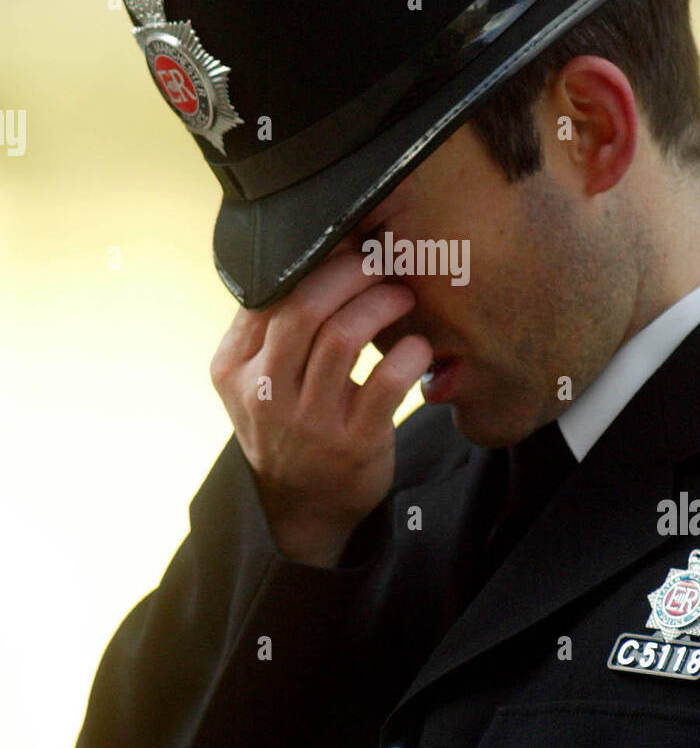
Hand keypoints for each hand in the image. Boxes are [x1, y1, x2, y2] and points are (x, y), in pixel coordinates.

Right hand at [209, 249, 431, 566]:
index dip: (314, 258)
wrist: (301, 507)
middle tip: (381, 261)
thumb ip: (267, 327)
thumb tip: (312, 249)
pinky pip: (386, 383)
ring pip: (343, 337)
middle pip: (304, 307)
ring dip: (381, 304)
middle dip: (351, 271)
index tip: (347, 240)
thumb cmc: (288, 423)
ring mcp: (308, 421)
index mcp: (234, 366)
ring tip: (401, 296)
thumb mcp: (255, 379)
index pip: (269, 293)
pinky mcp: (353, 442)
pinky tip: (417, 347)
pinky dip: (408, 354)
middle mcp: (264, 392)